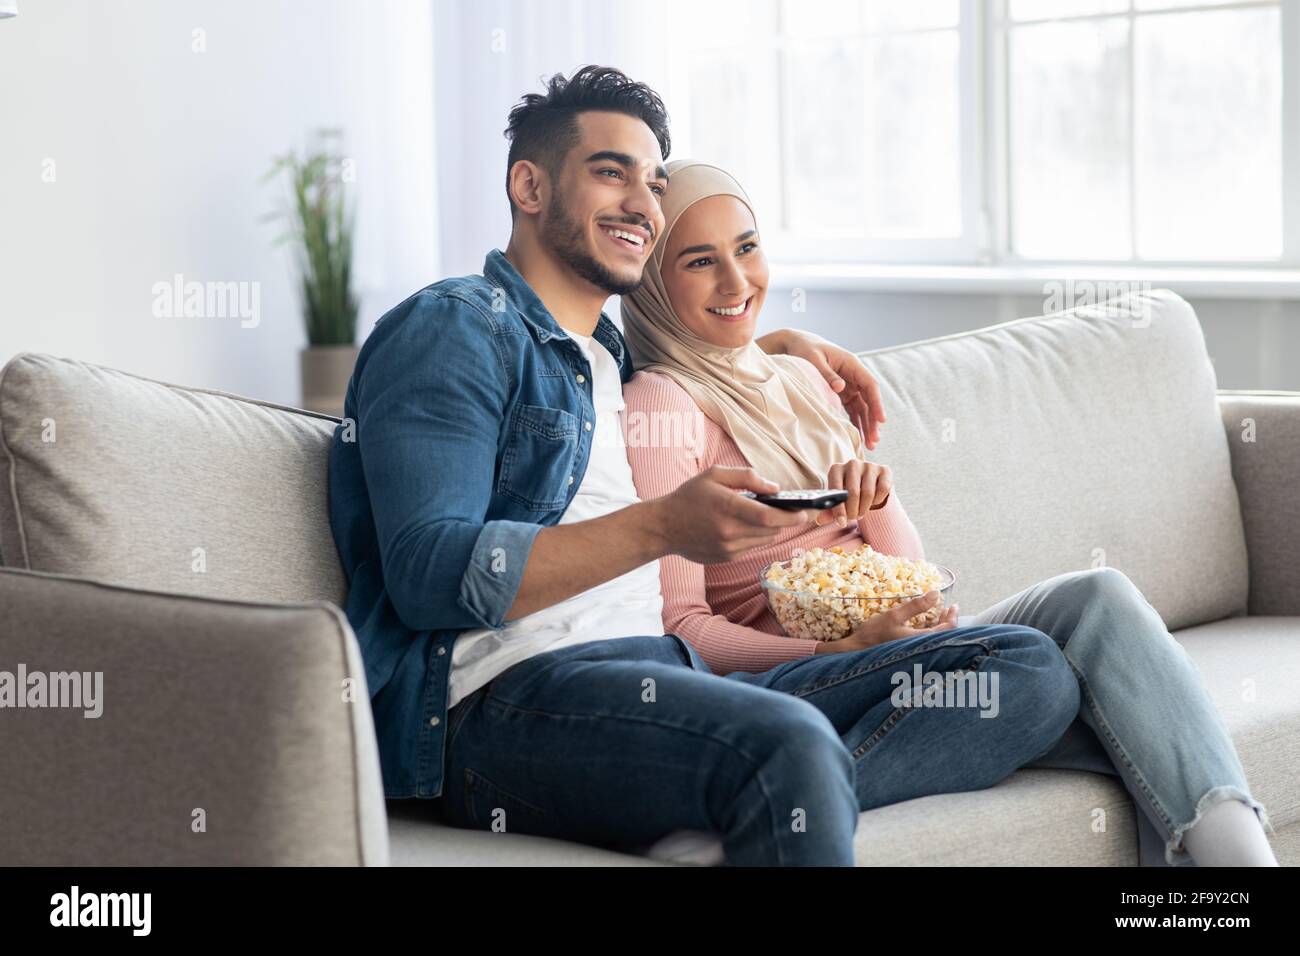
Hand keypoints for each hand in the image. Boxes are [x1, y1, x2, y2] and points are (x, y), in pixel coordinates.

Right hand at [649, 466, 811, 563]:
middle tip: (794, 512)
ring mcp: (728, 548)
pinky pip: (752, 547)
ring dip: (772, 529)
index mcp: (728, 507)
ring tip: (770, 517)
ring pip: (765, 541)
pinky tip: (747, 526)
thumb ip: (747, 477)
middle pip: (772, 531)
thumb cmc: (689, 496)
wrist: (664, 527)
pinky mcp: (726, 558)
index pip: (770, 517)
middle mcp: (730, 532)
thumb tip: (775, 488)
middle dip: (786, 521)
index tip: (804, 511)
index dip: (792, 516)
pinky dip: (756, 537)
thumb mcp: (715, 475)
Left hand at [756, 329, 886, 449]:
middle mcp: (854, 375)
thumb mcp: (814, 360)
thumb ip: (827, 374)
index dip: (877, 403)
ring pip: (862, 408)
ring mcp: (850, 385)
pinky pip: (852, 410)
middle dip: (873, 421)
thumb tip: (840, 387)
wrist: (797, 345)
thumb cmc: (806, 350)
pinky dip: (855, 422)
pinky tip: (858, 437)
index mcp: (852, 364)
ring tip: (869, 445)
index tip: (881, 420)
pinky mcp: (842, 393)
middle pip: (869, 400)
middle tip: (874, 441)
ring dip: (866, 425)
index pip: (870, 385)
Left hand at [814, 459, 892, 526]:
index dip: (839, 509)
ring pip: (868, 493)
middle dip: (852, 511)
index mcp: (836, 469)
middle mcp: (852, 463)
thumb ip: (829, 511)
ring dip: (864, 508)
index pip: (836, 490)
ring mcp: (869, 465)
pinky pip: (883, 489)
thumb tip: (820, 520)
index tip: (841, 523)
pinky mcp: (884, 469)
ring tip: (860, 513)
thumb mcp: (837, 502)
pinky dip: (878, 501)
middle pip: (853, 493)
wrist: (867, 485)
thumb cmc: (848, 494)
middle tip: (852, 518)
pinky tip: (872, 502)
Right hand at [814, 591, 958, 653]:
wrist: (856, 653)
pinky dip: (929, 632)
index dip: (952, 617)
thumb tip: (936, 594)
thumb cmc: (874, 634)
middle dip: (947, 621)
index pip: (947, 630)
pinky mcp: (908, 653)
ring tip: (938, 614)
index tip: (954, 605)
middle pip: (943, 636)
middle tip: (948, 608)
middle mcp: (921, 649)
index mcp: (921, 641)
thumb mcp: (894, 615)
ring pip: (934, 640)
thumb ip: (916, 605)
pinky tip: (923, 625)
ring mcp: (915, 653)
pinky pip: (925, 642)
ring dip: (938, 626)